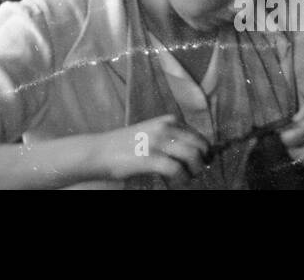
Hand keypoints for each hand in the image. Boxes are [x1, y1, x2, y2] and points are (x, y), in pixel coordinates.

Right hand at [87, 115, 208, 186]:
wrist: (99, 151)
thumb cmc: (126, 146)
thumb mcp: (152, 133)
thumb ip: (172, 138)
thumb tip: (198, 154)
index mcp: (168, 121)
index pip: (199, 136)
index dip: (204, 152)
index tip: (199, 164)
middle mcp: (165, 128)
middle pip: (200, 146)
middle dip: (201, 163)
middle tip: (193, 173)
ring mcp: (158, 142)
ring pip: (193, 157)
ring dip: (193, 172)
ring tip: (184, 178)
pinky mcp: (150, 158)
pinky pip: (178, 171)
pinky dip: (181, 179)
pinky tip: (175, 182)